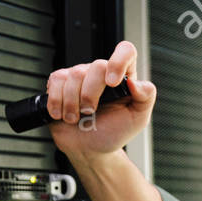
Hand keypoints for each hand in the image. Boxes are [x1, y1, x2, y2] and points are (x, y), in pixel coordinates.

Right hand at [45, 40, 156, 161]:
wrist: (90, 149)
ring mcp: (80, 76)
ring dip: (73, 103)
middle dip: (91, 94)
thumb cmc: (114, 132)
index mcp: (124, 77)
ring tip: (77, 118)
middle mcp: (102, 73)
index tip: (112, 83)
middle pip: (96, 66)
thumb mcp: (138, 118)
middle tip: (90, 112)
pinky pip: (55, 81)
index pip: (126, 51)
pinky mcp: (61, 83)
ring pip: (74, 75)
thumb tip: (137, 82)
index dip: (118, 61)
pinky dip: (57, 101)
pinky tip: (61, 114)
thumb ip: (146, 97)